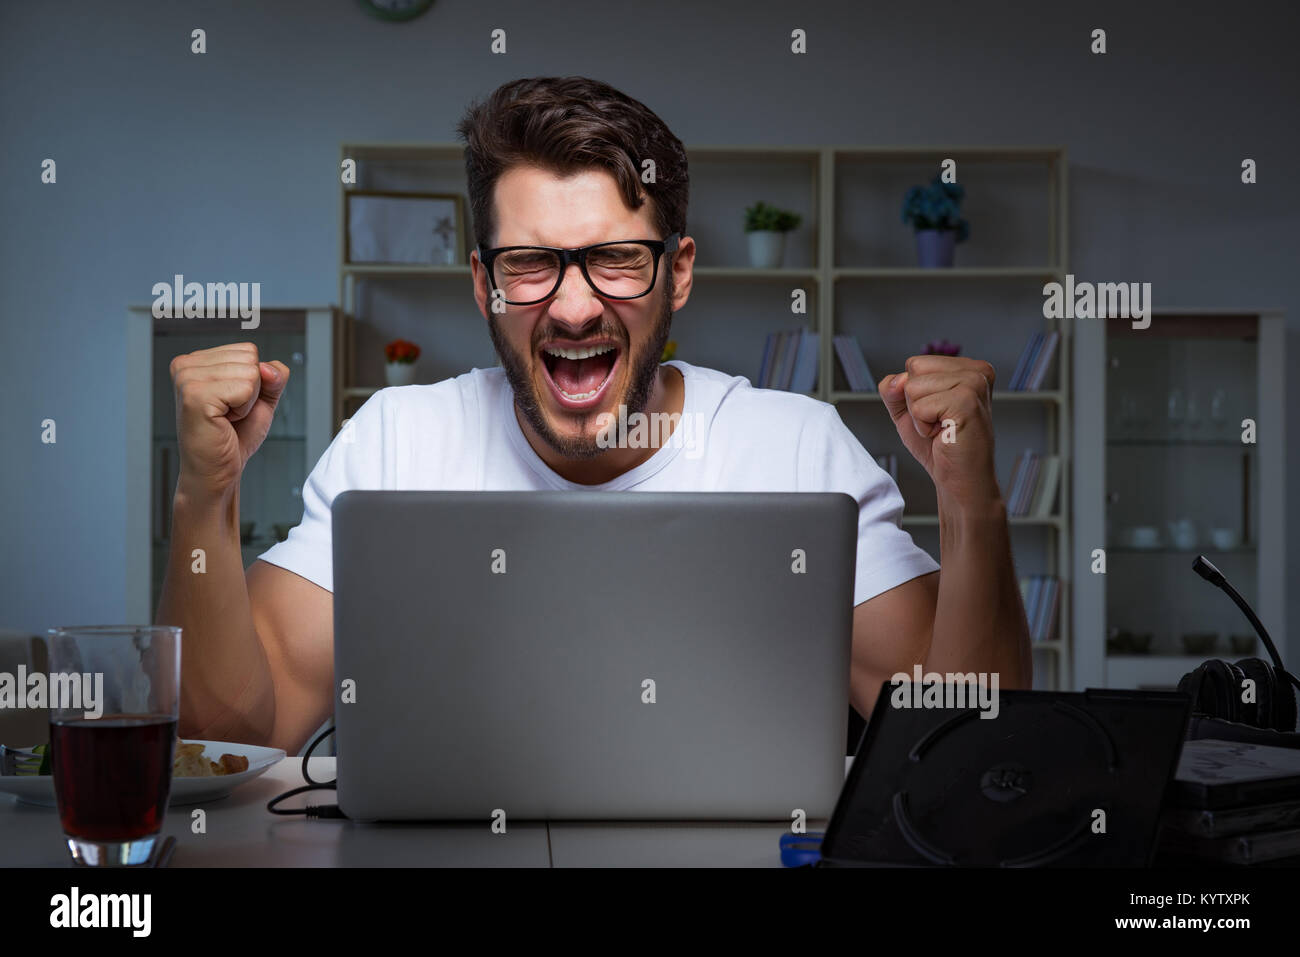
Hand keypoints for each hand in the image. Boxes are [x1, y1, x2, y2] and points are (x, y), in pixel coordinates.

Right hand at [170, 342, 289, 499]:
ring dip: (247, 402)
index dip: (253, 381)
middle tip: (229, 414)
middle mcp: (185, 365)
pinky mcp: (195, 395)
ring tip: (225, 418)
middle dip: (251, 391)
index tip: (232, 402)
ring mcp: (187, 378)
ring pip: (250, 372)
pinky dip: (244, 409)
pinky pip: (246, 388)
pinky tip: (223, 421)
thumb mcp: (262, 398)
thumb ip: (273, 376)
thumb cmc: (234, 436)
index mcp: (196, 360)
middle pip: (250, 357)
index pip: (248, 350)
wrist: (218, 470)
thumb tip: (267, 368)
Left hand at [878, 355, 1000, 510]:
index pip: (915, 363)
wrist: (959, 479)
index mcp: (966, 368)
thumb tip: (897, 380)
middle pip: (914, 370)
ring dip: (919, 415)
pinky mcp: (967, 401)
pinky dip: (923, 426)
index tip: (936, 413)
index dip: (913, 393)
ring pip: (913, 387)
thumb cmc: (938, 446)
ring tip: (942, 428)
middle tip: (939, 422)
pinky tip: (944, 434)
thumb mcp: (906, 410)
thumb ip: (893, 389)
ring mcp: (974, 384)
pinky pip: (919, 406)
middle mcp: (976, 371)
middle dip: (915, 401)